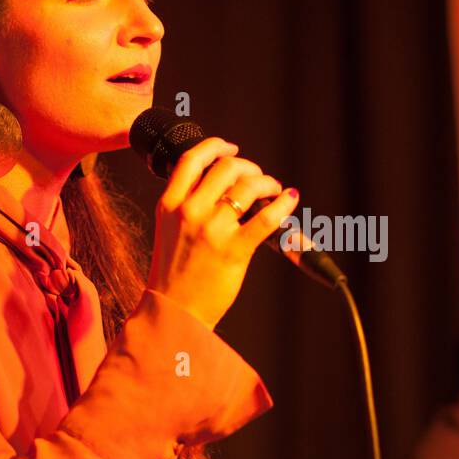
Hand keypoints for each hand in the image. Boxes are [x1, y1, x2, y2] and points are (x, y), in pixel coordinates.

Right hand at [146, 137, 298, 328]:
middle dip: (249, 167)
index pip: (193, 159)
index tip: (231, 148)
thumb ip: (187, 204)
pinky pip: (267, 217)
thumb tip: (222, 185)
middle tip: (258, 178)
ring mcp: (212, 229)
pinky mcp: (234, 249)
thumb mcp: (169, 229)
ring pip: (249, 186)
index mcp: (170, 204)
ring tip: (274, 190)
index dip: (216, 146)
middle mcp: (190, 211)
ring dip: (268, 182)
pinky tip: (289, 200)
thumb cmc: (175, 274)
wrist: (175, 312)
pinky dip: (284, 203)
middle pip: (227, 167)